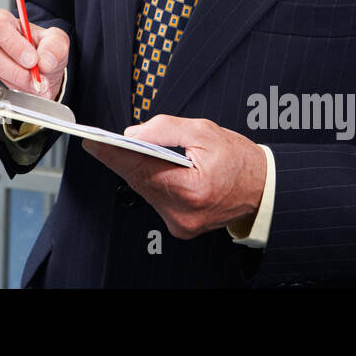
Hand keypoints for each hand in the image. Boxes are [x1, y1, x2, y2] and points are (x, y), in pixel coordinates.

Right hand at [0, 7, 66, 98]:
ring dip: (16, 85)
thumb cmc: (36, 49)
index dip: (14, 44)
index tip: (32, 60)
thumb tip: (45, 61)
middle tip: (37, 81)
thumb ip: (54, 46)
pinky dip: (8, 93)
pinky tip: (22, 92)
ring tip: (35, 88)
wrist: (32, 68)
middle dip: (17, 72)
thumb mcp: (53, 41)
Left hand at [82, 115, 266, 239]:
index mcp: (192, 188)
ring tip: (121, 151)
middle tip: (102, 142)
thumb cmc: (239, 159)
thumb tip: (133, 134)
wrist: (262, 189)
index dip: (113, 154)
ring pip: (144, 191)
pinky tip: (145, 167)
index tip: (92, 143)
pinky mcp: (180, 226)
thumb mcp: (204, 131)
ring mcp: (181, 223)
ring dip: (135, 171)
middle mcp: (184, 212)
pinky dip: (149, 182)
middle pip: (139, 180)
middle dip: (121, 159)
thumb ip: (165, 129)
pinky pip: (155, 199)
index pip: (141, 168)